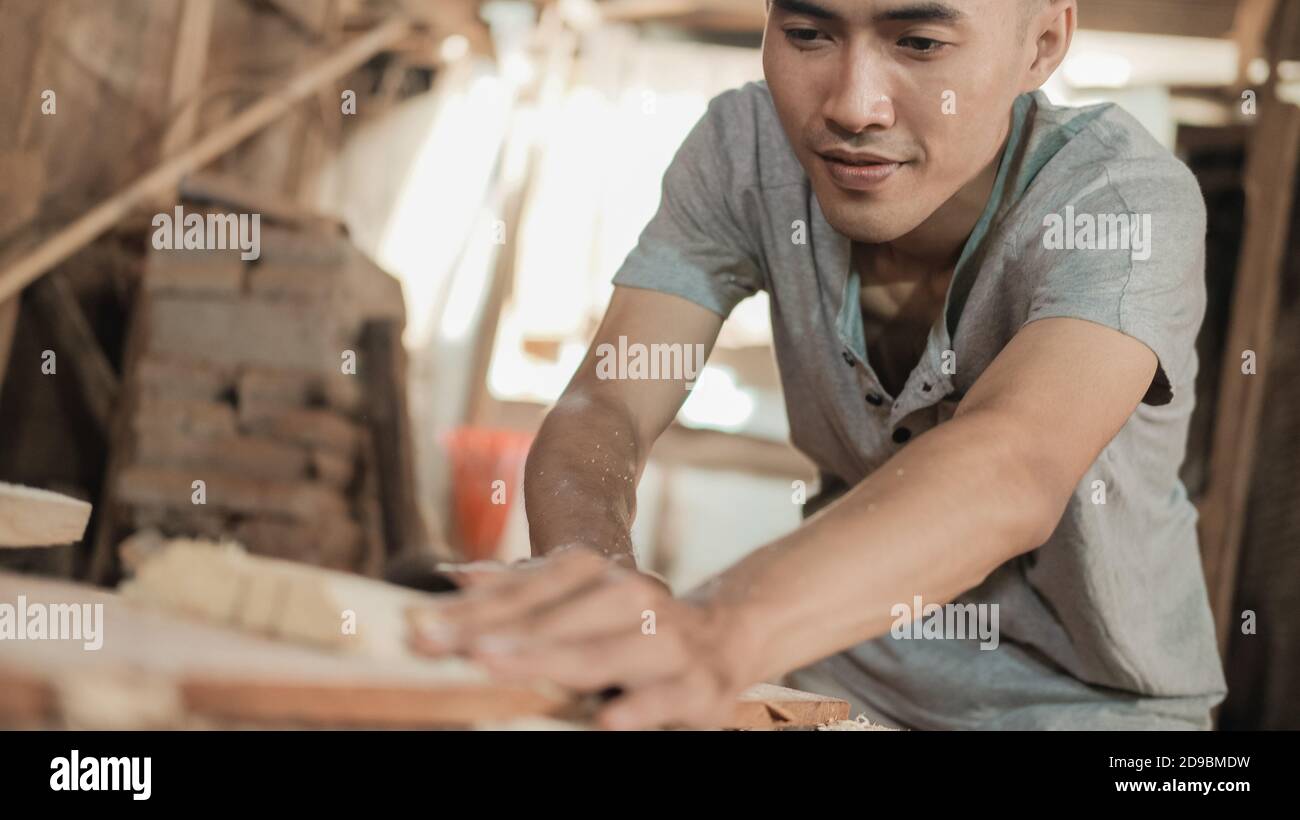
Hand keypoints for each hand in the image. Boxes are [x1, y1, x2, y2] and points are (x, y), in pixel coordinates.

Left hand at [407, 546, 756, 728]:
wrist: (728, 632)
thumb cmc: (632, 624)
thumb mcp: (581, 600)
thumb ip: (522, 590)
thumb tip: (456, 574)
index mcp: (603, 576)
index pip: (530, 590)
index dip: (476, 610)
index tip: (424, 626)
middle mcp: (635, 599)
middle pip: (556, 621)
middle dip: (500, 637)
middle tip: (450, 649)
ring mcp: (669, 641)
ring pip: (603, 654)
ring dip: (551, 662)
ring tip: (498, 665)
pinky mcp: (699, 687)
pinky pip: (664, 699)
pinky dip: (637, 708)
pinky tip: (604, 720)